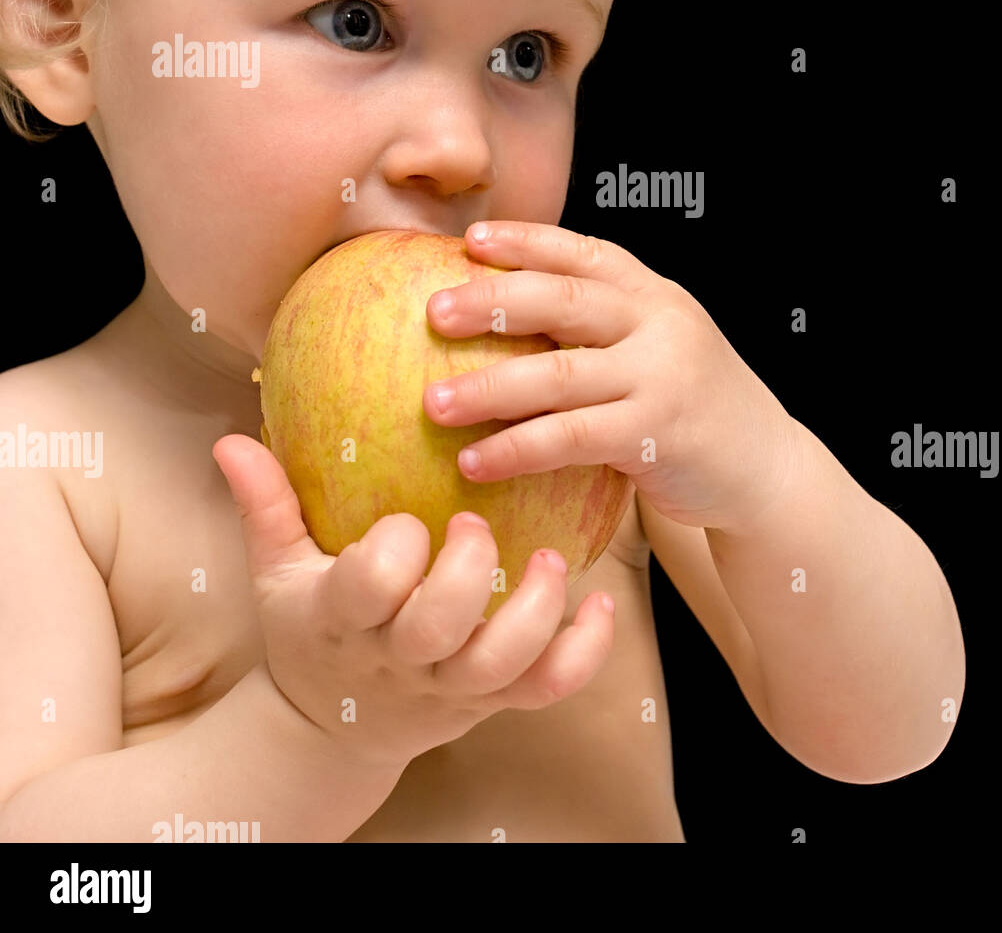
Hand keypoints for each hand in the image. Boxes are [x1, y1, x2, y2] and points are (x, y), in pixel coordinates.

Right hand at [211, 433, 615, 772]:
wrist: (334, 731)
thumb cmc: (310, 631)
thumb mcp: (276, 573)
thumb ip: (265, 506)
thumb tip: (231, 440)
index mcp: (343, 618)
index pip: (368, 586)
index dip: (392, 550)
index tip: (405, 518)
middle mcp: (400, 658)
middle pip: (439, 627)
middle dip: (466, 573)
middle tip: (476, 525)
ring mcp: (451, 686)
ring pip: (501, 663)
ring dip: (535, 611)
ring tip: (548, 559)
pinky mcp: (493, 703)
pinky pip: (547, 689)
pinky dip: (584, 653)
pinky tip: (600, 602)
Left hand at [424, 222, 795, 534]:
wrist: (766, 466)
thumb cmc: (689, 405)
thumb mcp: (658, 345)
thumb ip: (602, 328)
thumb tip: (501, 318)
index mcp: (653, 294)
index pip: (583, 253)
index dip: (527, 241)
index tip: (470, 240)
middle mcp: (659, 323)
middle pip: (565, 301)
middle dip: (493, 302)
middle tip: (433, 312)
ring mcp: (661, 377)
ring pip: (560, 374)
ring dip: (489, 388)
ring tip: (432, 402)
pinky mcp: (656, 434)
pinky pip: (572, 437)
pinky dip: (517, 449)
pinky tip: (473, 463)